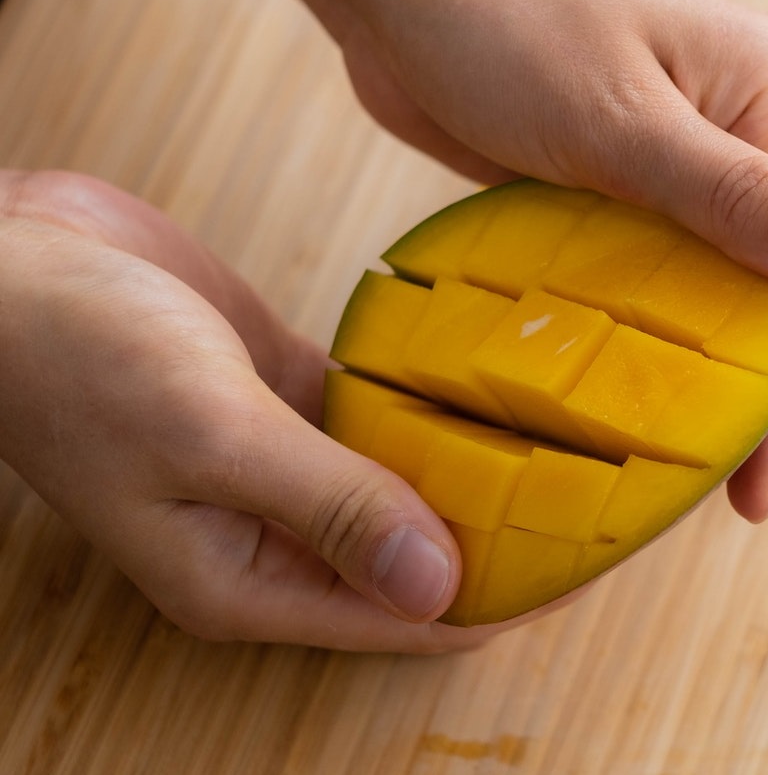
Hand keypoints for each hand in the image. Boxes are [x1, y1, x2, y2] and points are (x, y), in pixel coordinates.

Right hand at [0, 170, 547, 650]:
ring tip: (568, 437)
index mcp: (249, 578)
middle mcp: (273, 534)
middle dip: (501, 536)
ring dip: (471, 469)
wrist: (12, 260)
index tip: (589, 556)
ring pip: (403, 485)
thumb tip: (439, 585)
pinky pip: (377, 417)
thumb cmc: (77, 355)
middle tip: (597, 489)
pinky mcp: (285, 396)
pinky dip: (427, 407)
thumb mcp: (212, 438)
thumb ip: (330, 507)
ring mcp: (283, 464)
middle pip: (416, 557)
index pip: (407, 617)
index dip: (504, 598)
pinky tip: (490, 382)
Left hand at [213, 0, 767, 519]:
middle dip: (757, 390)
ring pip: (718, 294)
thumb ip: (730, 195)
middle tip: (716, 491)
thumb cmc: (502, 20)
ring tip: (670, 470)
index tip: (756, 480)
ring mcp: (678, 166)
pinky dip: (646, 339)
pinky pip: (654, 281)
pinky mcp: (619, 189)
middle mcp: (741, 137)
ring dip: (701, 373)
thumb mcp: (618, 118)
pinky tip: (620, 400)